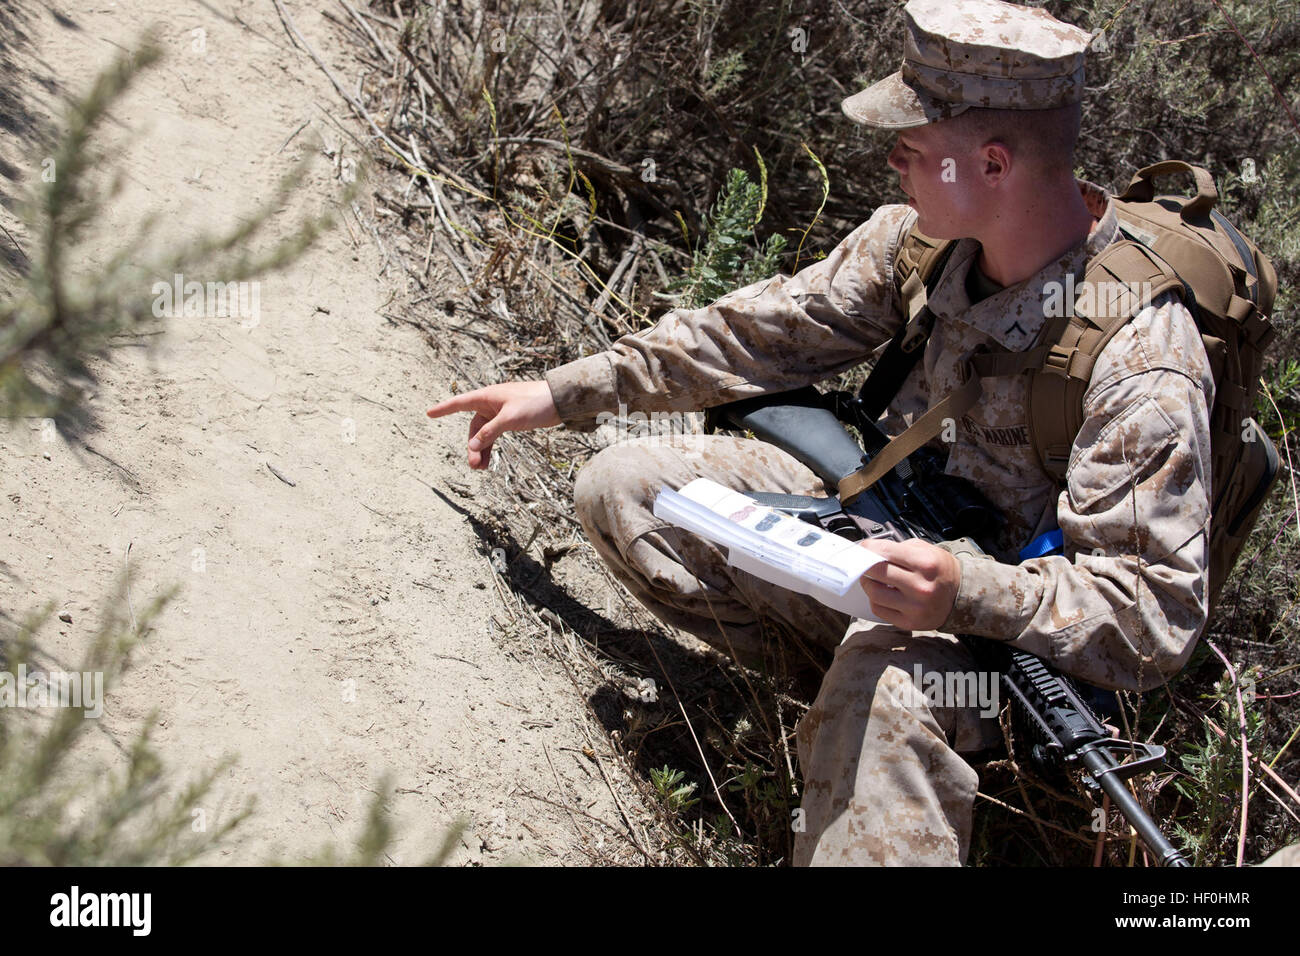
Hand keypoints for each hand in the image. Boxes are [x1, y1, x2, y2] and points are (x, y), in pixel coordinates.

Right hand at [426, 380, 560, 468]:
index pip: (460, 403)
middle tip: (474, 466)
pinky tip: (489, 461)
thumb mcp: (510, 418)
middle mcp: (491, 403)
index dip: (444, 409)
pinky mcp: (511, 420)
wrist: (560, 400)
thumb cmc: (535, 403)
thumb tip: (473, 447)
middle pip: (473, 427)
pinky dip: (491, 447)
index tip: (429, 413)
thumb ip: (490, 432)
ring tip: (481, 469)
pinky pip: (495, 435)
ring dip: (482, 450)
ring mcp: (501, 412)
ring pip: (484, 434)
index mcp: (488, 397)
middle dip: (472, 447)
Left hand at [857, 538, 960, 630]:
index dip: (868, 548)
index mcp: (925, 564)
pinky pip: (879, 610)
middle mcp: (920, 586)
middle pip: (876, 572)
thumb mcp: (926, 550)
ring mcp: (915, 607)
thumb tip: (870, 550)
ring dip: (868, 584)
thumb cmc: (941, 570)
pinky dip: (875, 600)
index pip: (885, 552)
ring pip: (874, 593)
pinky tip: (883, 594)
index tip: (864, 548)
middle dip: (865, 565)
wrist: (962, 596)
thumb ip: (898, 548)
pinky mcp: (910, 622)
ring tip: (873, 579)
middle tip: (864, 563)